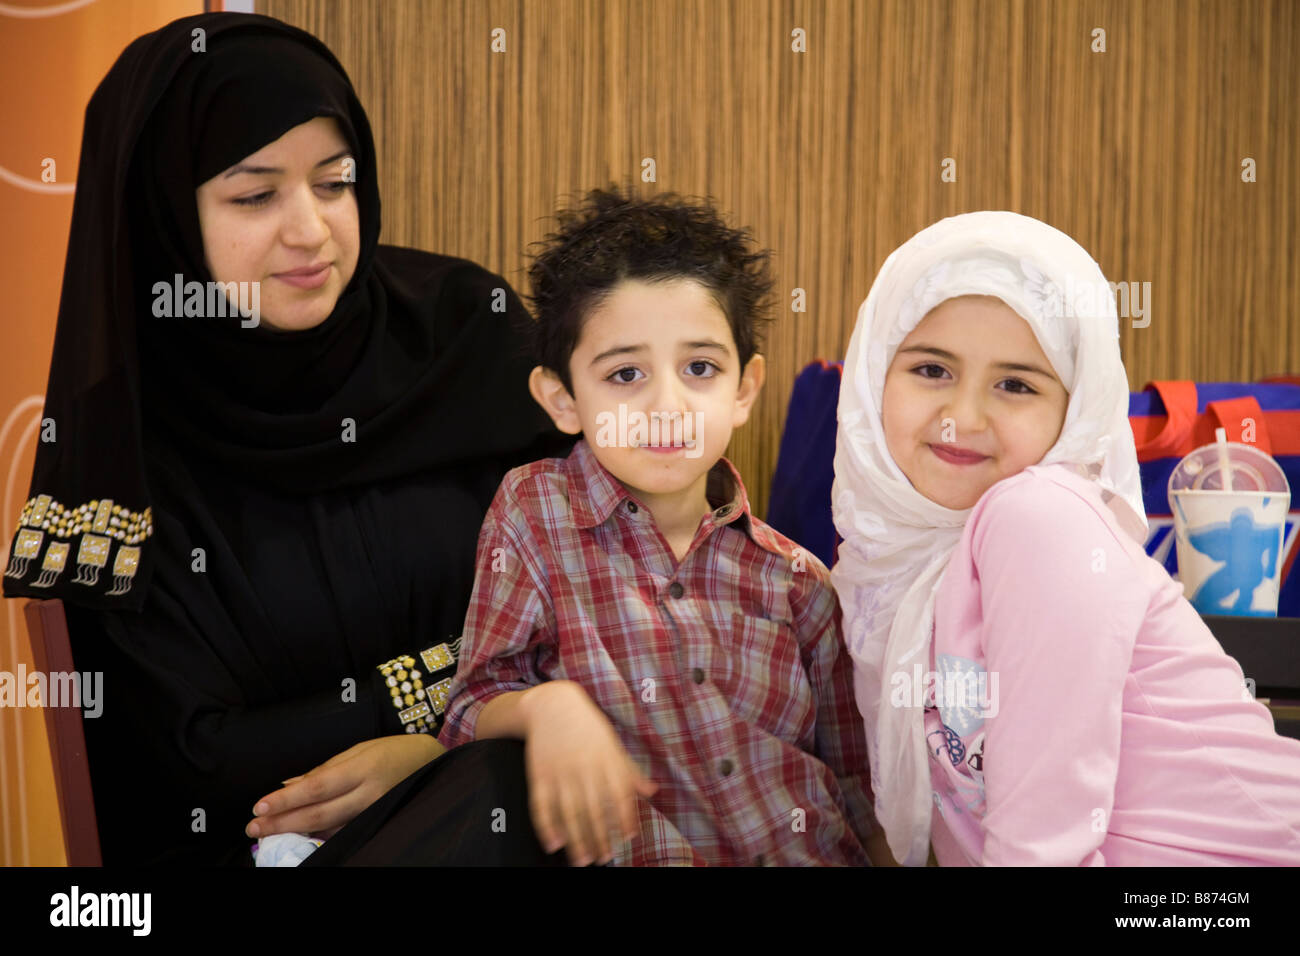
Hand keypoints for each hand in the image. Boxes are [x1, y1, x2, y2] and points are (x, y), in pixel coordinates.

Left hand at [246, 734, 443, 841]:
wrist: (431, 763)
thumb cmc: (392, 752)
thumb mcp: (358, 750)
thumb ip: (323, 770)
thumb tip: (288, 784)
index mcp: (361, 769)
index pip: (317, 787)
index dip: (287, 799)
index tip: (259, 806)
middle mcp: (369, 794)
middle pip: (319, 814)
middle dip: (283, 823)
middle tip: (253, 827)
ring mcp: (375, 812)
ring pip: (330, 830)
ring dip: (296, 833)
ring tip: (267, 835)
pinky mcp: (377, 823)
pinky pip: (344, 833)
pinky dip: (319, 837)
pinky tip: (299, 838)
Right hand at [521, 680, 657, 866]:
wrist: (552, 704)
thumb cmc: (588, 726)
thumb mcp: (612, 744)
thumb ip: (630, 770)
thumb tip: (653, 791)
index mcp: (606, 760)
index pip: (619, 794)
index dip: (625, 817)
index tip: (629, 838)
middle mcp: (584, 768)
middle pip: (593, 810)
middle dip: (600, 837)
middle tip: (604, 859)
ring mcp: (560, 772)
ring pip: (569, 812)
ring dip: (576, 839)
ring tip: (582, 860)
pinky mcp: (539, 774)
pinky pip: (542, 805)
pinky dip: (546, 826)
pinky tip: (554, 844)